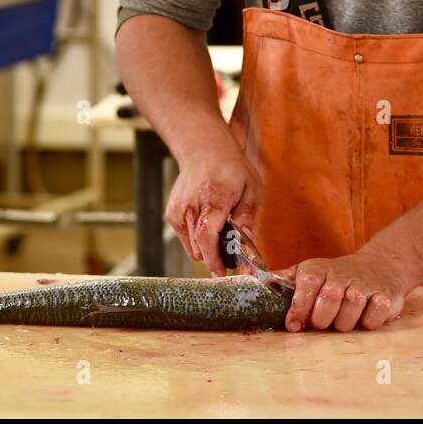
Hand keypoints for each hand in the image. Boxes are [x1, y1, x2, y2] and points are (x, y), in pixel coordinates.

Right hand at [164, 140, 260, 275]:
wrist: (204, 150)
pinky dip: (197, 239)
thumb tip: (247, 248)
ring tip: (220, 232)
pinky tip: (207, 223)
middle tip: (230, 252)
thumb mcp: (250, 190)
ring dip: (206, 248)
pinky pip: (185, 239)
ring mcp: (178, 210)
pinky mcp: (172, 214)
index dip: (214, 260)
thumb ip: (247, 220)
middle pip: (199, 247)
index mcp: (213, 199)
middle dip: (215, 256)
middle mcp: (190, 206)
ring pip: (192, 247)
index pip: (207, 237)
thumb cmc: (231, 168)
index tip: (222, 274)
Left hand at [280, 246, 413, 331]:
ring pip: (350, 314)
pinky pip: (373, 319)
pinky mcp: (385, 298)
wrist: (379, 266)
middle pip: (328, 302)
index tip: (294, 326)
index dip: (299, 308)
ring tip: (343, 319)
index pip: (306, 286)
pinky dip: (368, 323)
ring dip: (344, 323)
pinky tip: (364, 317)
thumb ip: (285, 281)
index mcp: (318, 270)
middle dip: (322, 319)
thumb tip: (257, 286)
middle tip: (322, 322)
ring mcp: (364, 286)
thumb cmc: (337, 276)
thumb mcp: (310, 272)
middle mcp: (342, 276)